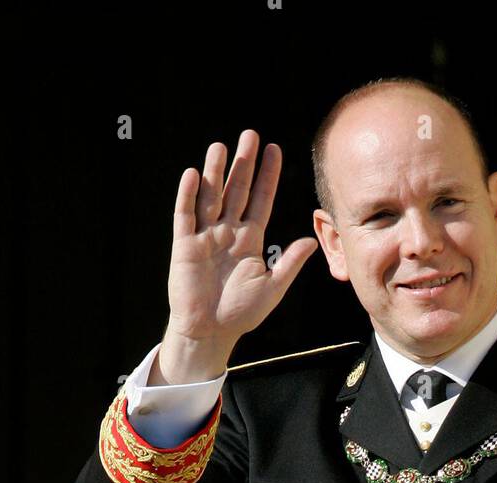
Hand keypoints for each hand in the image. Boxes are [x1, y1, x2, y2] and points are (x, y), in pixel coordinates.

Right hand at [156, 131, 318, 381]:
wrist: (211, 332)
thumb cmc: (241, 312)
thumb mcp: (272, 288)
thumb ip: (289, 263)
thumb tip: (312, 241)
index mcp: (249, 240)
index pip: (261, 200)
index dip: (267, 176)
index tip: (274, 150)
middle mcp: (227, 232)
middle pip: (236, 191)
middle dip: (243, 164)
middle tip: (250, 135)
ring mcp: (205, 236)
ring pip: (210, 197)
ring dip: (215, 173)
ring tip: (221, 147)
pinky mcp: (184, 245)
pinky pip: (185, 215)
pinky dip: (188, 196)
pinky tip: (193, 175)